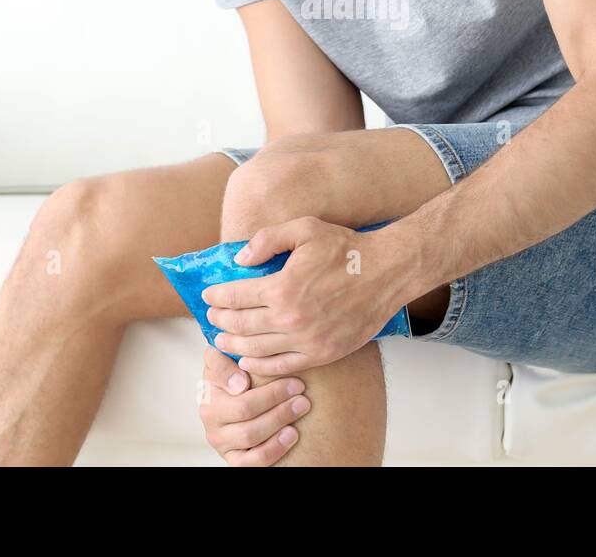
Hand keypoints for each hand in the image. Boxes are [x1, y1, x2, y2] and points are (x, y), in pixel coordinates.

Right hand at [198, 346, 310, 466]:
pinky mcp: (233, 460)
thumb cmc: (241, 379)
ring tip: (302, 406)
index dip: (250, 374)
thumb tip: (240, 383)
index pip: (226, 382)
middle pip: (244, 409)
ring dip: (280, 418)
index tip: (285, 373)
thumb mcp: (230, 362)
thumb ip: (226, 360)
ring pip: (250, 434)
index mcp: (209, 390)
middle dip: (276, 397)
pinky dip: (274, 448)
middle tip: (300, 388)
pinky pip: (252, 462)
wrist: (244, 406)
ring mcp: (221, 441)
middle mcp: (210, 417)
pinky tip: (292, 434)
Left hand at [202, 216, 408, 377]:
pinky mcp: (322, 354)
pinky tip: (247, 361)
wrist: (387, 272)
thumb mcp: (304, 229)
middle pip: (240, 326)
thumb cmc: (346, 249)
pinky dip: (260, 365)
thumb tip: (239, 259)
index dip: (218, 296)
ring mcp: (306, 341)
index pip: (236, 296)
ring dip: (233, 346)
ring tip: (221, 340)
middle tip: (212, 317)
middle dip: (220, 321)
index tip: (208, 295)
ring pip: (256, 349)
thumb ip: (267, 240)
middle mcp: (290, 319)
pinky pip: (282, 365)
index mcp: (282, 287)